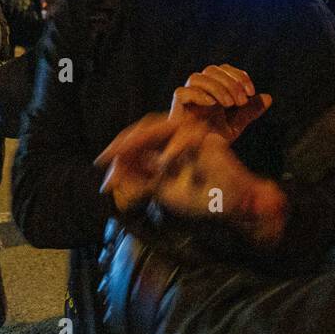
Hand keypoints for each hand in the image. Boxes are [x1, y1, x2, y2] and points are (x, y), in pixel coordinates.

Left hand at [98, 116, 285, 243]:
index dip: (118, 153)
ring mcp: (190, 134)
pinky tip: (161, 165)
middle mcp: (175, 137)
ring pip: (157, 129)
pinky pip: (181, 141)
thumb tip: (113, 176)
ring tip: (122, 154)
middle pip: (143, 130)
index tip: (101, 165)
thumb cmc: (202, 198)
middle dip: (123, 144)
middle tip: (107, 157)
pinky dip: (171, 152)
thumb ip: (140, 181)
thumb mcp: (162, 191)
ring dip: (138, 142)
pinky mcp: (206, 137)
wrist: (233, 204)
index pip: (138, 143)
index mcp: (165, 148)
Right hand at [168, 64, 272, 144]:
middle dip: (230, 82)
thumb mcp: (237, 124)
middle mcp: (199, 90)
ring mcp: (186, 98)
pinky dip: (198, 95)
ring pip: (197, 77)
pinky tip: (212, 104)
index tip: (251, 91)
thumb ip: (250, 110)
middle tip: (241, 100)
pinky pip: (182, 93)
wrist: (199, 159)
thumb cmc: (215, 140)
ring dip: (216, 87)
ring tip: (229, 104)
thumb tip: (269, 98)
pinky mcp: (176, 109)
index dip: (238, 76)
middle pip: (211, 70)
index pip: (224, 69)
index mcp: (212, 88)